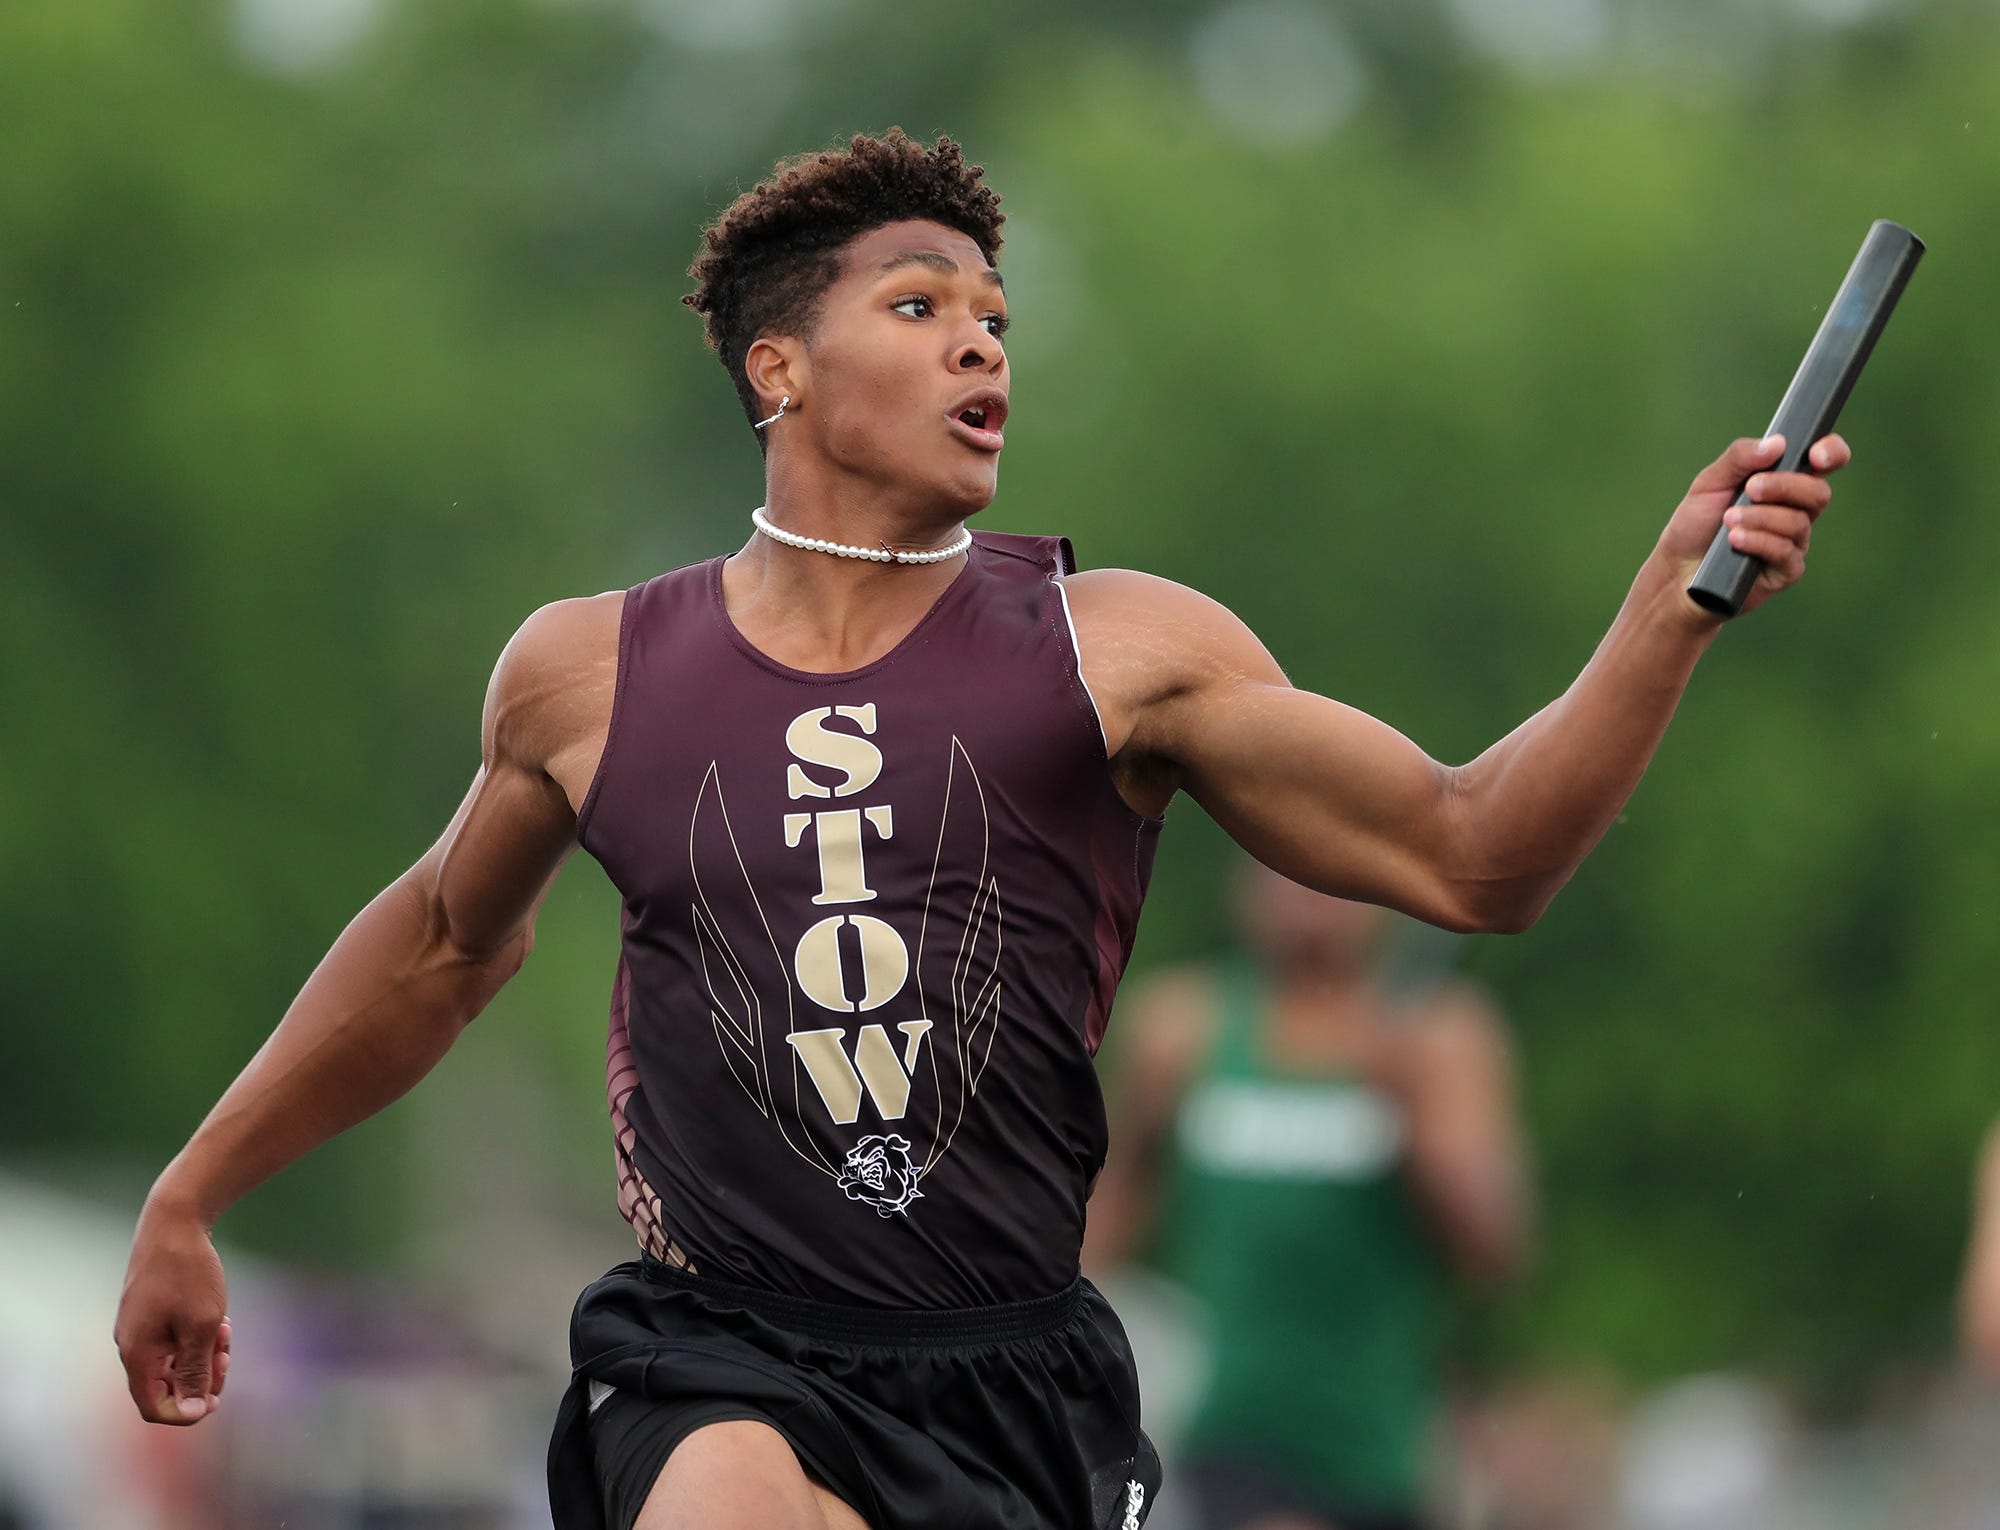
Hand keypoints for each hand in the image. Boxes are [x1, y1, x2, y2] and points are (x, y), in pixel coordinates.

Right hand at [114, 1202, 230, 1425]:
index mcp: (137, 1353)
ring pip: (174, 1360)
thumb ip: (194, 1371)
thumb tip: (189, 1412)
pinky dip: (198, 1336)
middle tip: (227, 1354)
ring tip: (226, 1330)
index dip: (185, 1411)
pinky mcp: (151, 1311)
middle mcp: (132, 1343)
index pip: (154, 1407)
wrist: (175, 1221)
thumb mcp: (201, 1327)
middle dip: (201, 1377)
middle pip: (166, 1385)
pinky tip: (220, 1319)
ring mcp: (140, 1326)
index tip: (217, 1398)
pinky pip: (175, 1339)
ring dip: (204, 1354)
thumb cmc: (188, 1274)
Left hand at [1657, 432, 1851, 618]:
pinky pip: (1786, 552)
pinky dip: (1758, 541)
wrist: (1676, 569)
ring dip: (1760, 517)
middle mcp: (1795, 510)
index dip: (1831, 453)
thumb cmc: (1696, 523)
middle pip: (1818, 493)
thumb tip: (1777, 442)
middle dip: (1785, 486)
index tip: (1815, 455)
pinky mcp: (1785, 571)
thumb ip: (1740, 457)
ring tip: (1729, 520)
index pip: (1824, 461)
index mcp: (1784, 482)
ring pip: (1799, 522)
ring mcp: (1793, 542)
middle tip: (1751, 488)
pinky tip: (1735, 540)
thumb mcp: (1710, 482)